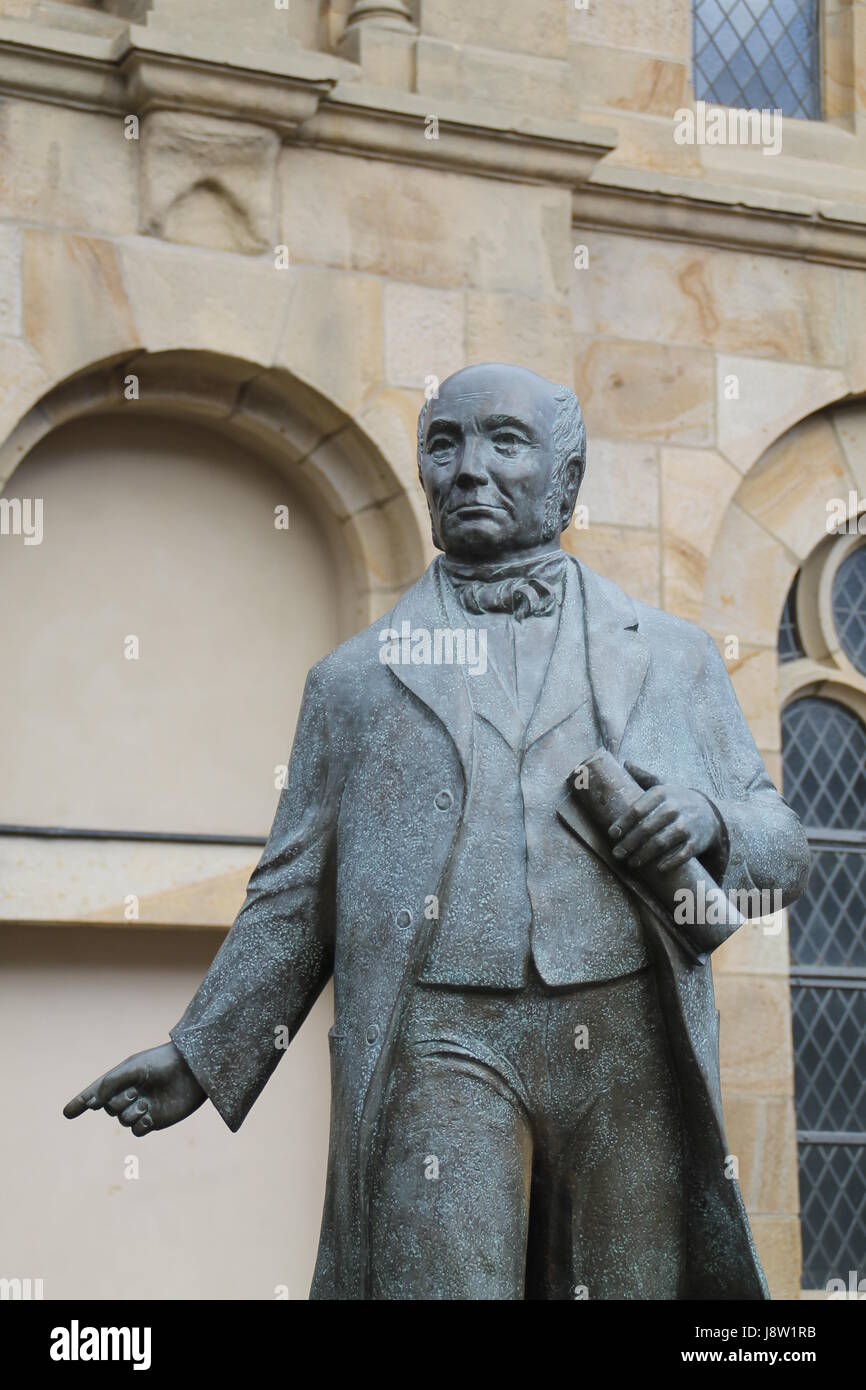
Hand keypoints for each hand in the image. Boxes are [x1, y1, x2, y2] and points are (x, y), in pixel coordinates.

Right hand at [63, 1042, 205, 1136]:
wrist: (193, 1070)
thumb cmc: (163, 1063)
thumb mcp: (134, 1068)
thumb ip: (111, 1084)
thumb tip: (92, 1103)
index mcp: (123, 1079)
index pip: (96, 1092)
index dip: (80, 1102)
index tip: (66, 1113)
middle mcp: (130, 1094)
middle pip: (109, 1109)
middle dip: (118, 1102)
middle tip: (136, 1091)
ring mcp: (142, 1108)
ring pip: (123, 1122)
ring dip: (130, 1114)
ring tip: (145, 1102)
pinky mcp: (156, 1120)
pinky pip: (138, 1131)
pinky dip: (141, 1125)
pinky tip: (150, 1115)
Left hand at [608, 761, 719, 873]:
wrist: (709, 812)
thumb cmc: (677, 800)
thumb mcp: (662, 785)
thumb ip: (643, 776)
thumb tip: (625, 763)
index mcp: (662, 793)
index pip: (637, 809)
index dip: (623, 823)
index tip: (612, 834)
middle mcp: (674, 808)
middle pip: (646, 828)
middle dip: (629, 843)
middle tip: (617, 854)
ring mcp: (687, 826)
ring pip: (661, 842)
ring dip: (644, 855)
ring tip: (632, 862)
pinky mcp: (696, 842)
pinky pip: (682, 855)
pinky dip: (670, 862)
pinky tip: (657, 869)